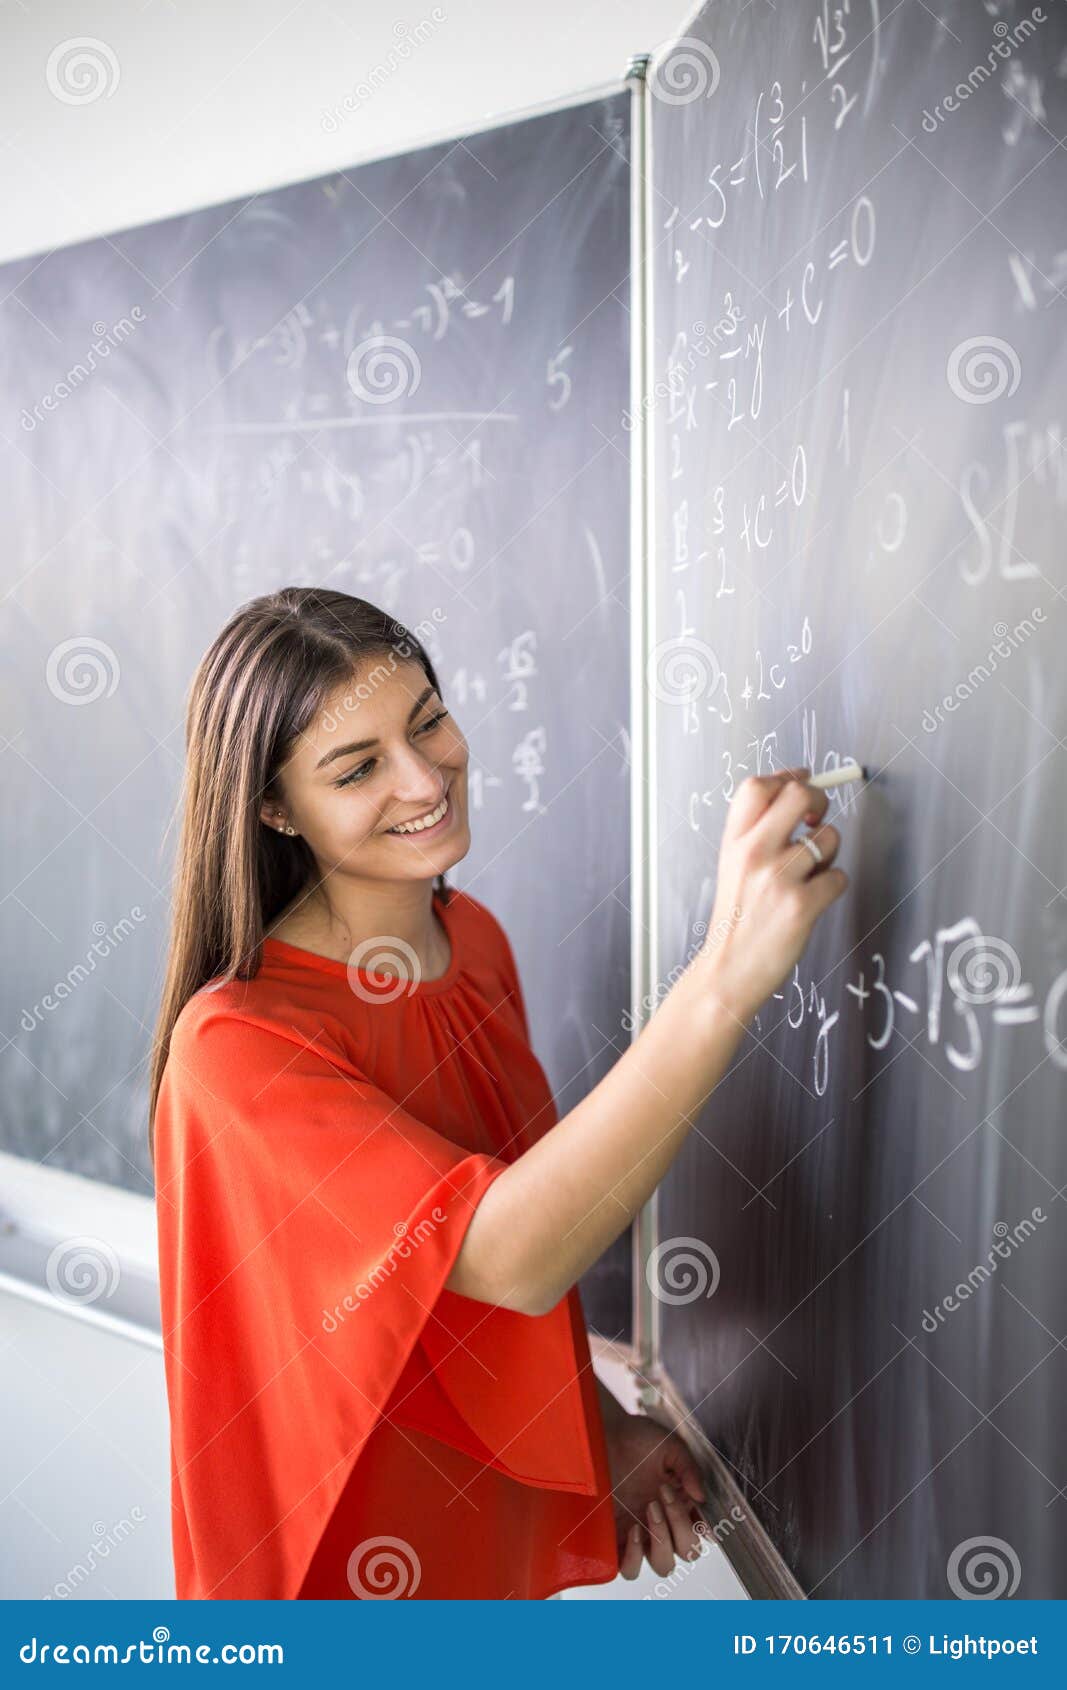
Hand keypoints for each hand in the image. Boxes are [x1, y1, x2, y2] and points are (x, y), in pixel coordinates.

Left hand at [602, 1409, 709, 1579]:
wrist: (602, 1432)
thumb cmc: (635, 1437)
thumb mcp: (670, 1446)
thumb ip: (689, 1469)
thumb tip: (701, 1497)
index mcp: (682, 1503)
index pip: (704, 1532)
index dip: (707, 1530)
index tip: (700, 1514)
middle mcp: (664, 1522)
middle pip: (687, 1551)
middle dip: (681, 1527)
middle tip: (663, 1496)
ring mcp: (640, 1532)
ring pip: (662, 1565)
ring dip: (662, 1544)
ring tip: (648, 1512)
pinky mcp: (615, 1538)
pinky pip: (628, 1569)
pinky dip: (634, 1559)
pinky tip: (633, 1531)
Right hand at [686, 766, 847, 1025]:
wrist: (727, 970)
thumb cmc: (735, 920)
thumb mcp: (732, 866)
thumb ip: (756, 832)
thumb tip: (795, 791)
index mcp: (734, 841)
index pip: (759, 785)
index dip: (788, 776)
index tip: (803, 780)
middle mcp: (754, 853)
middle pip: (799, 795)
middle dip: (820, 799)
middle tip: (817, 818)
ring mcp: (779, 878)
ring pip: (829, 838)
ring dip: (828, 855)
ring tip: (809, 876)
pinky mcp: (802, 905)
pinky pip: (838, 877)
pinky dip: (833, 887)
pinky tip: (812, 901)